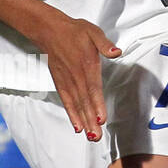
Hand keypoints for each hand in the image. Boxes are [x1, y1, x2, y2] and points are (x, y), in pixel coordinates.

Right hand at [34, 12, 120, 139]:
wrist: (51, 31)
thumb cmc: (75, 32)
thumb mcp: (93, 32)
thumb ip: (105, 44)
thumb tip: (116, 52)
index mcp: (87, 65)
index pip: (93, 89)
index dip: (97, 105)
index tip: (101, 119)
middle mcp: (77, 77)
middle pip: (85, 102)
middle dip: (91, 120)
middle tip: (97, 136)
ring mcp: (67, 82)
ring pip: (77, 105)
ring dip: (84, 121)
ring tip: (90, 136)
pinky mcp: (60, 84)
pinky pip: (67, 102)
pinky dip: (72, 115)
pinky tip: (77, 126)